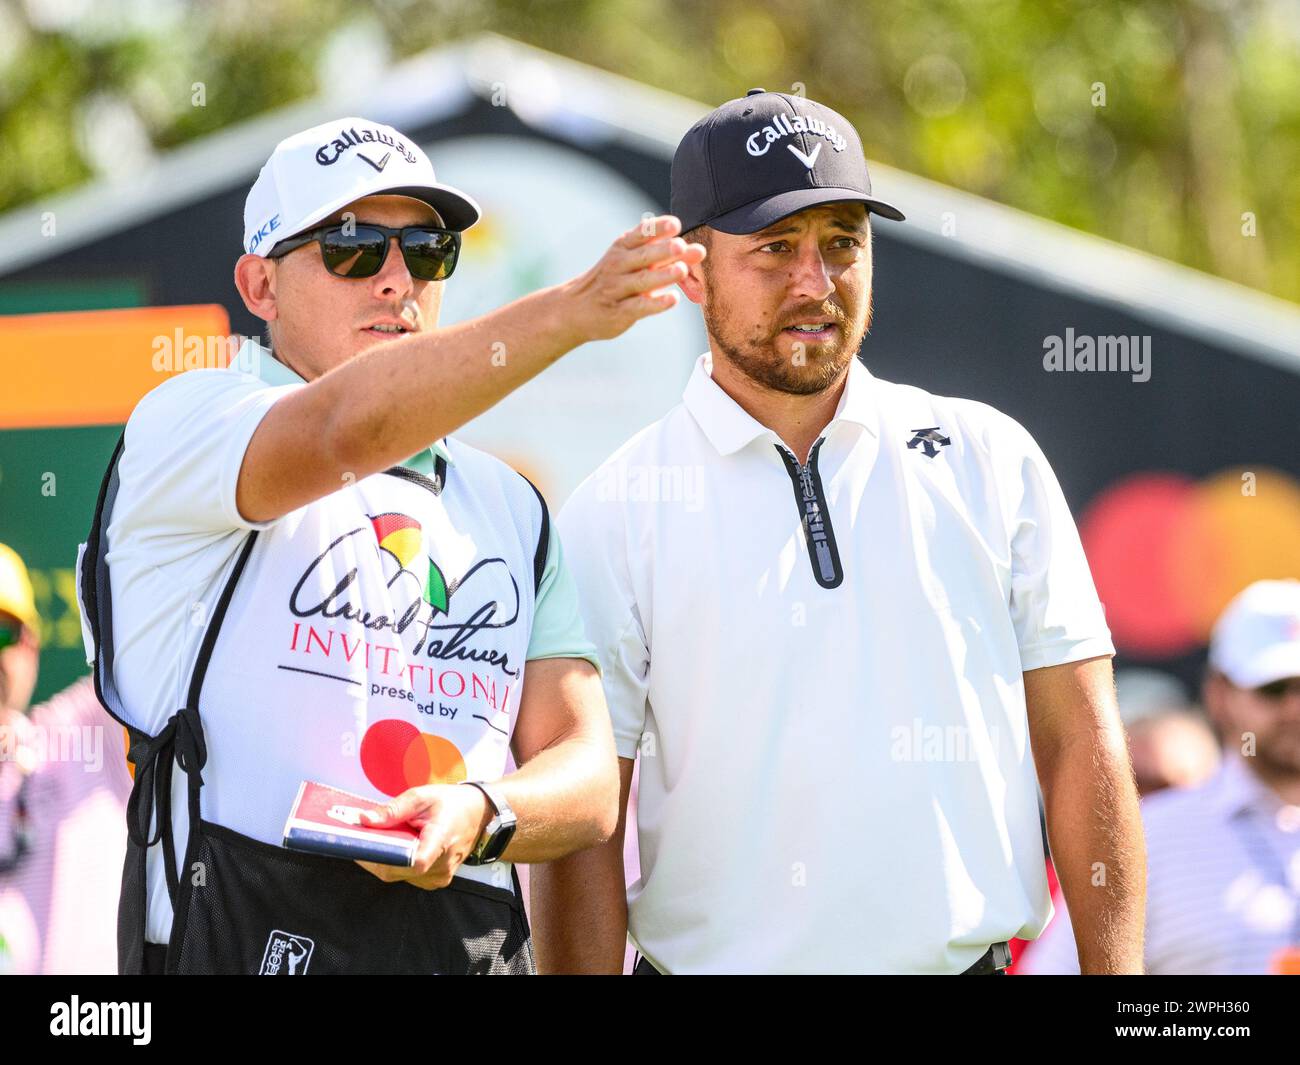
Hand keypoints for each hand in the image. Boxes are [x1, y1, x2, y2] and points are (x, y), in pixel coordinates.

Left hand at [353, 783, 491, 889]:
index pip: (416, 861)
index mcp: (441, 838)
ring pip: (398, 876)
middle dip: (375, 856)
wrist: (478, 813)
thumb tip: (363, 820)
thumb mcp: (421, 796)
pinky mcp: (436, 881)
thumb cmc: (451, 803)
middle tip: (362, 838)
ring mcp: (440, 876)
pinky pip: (407, 878)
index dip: (388, 857)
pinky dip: (396, 865)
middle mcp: (442, 864)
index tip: (366, 847)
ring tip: (383, 840)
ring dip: (385, 860)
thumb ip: (392, 810)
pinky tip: (398, 849)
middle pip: (397, 870)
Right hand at [557, 214, 706, 344]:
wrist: (575, 310)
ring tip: (681, 270)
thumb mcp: (633, 263)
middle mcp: (618, 266)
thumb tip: (699, 250)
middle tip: (680, 246)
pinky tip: (672, 299)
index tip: (675, 224)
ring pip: (641, 281)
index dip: (657, 228)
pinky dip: (656, 303)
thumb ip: (665, 257)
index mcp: (622, 249)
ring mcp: (617, 289)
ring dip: (662, 275)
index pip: (640, 235)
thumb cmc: (614, 282)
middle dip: (662, 251)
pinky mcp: (619, 313)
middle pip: (643, 256)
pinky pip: (639, 307)